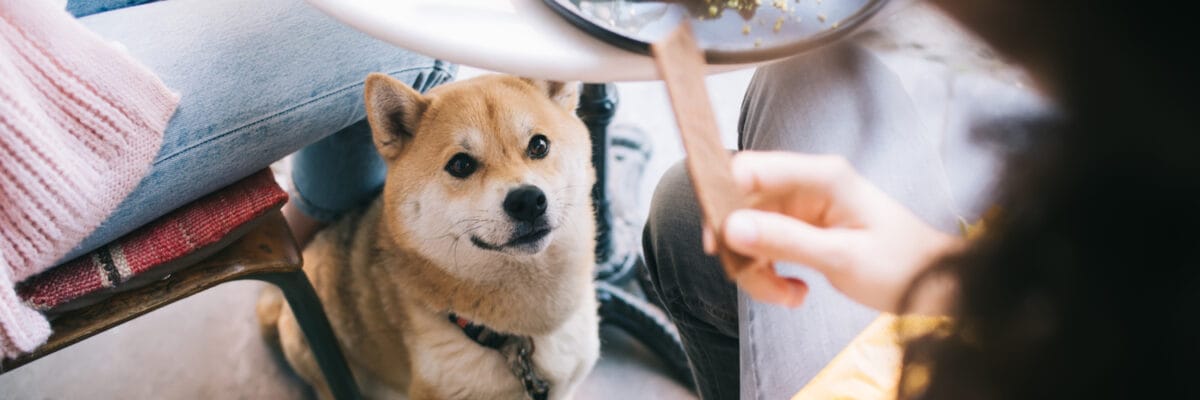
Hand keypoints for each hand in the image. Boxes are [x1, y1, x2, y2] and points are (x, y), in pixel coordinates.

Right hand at [710, 152, 961, 312]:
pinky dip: (771, 274)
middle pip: (744, 207)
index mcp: (821, 177)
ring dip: (759, 269)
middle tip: (756, 279)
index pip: (752, 169)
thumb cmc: (900, 266)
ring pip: (751, 233)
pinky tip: (795, 293)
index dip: (723, 199)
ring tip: (788, 296)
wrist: (934, 287)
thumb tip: (730, 228)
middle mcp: (807, 185)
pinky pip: (767, 248)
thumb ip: (784, 240)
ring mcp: (803, 208)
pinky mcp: (803, 230)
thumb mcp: (840, 257)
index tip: (717, 242)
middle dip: (743, 248)